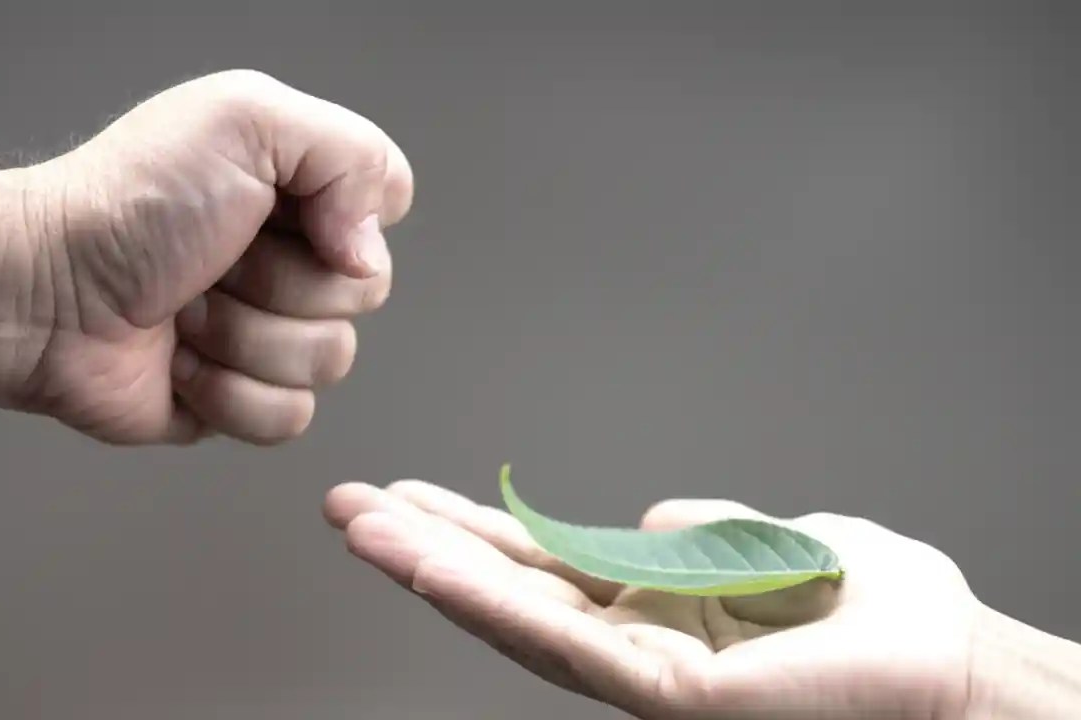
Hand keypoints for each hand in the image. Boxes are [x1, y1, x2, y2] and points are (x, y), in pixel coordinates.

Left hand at [2, 70, 412, 444]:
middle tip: (212, 260)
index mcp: (298, 189)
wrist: (40, 292)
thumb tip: (371, 255)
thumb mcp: (246, 120)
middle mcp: (290, 259)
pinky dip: (227, 393)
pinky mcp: (241, 399)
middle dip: (280, 283)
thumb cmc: (126, 204)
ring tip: (184, 309)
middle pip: (365, 295)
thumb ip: (350, 157)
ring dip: (245, 338)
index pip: (387, 203)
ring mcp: (268, 334)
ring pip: (331, 362)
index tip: (278, 207)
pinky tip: (179, 361)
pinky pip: (289, 418)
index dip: (347, 217)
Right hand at [323, 481, 976, 718]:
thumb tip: (652, 517)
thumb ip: (702, 531)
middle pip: (512, 593)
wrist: (962, 668)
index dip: (469, 533)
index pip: (541, 569)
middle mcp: (638, 646)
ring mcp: (649, 676)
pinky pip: (572, 645)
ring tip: (364, 533)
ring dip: (436, 574)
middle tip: (345, 509)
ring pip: (521, 622)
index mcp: (655, 611)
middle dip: (422, 551)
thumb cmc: (884, 611)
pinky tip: (438, 572)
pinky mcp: (675, 697)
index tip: (404, 498)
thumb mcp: (772, 541)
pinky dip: (496, 606)